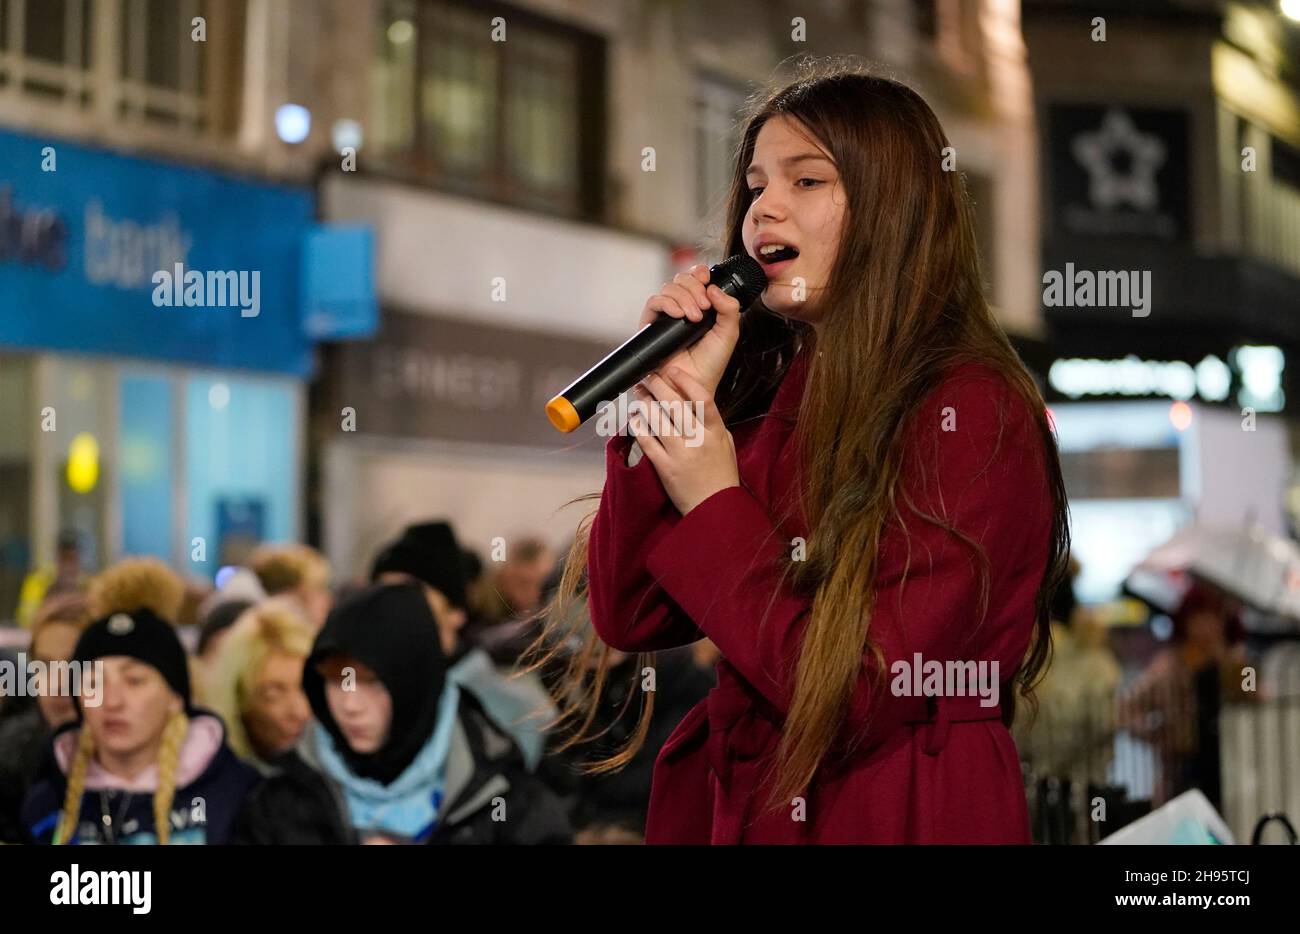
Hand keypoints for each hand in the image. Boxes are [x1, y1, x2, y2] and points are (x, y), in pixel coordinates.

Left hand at [629, 364, 738, 514]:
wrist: (714, 508)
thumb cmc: (722, 476)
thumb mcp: (726, 445)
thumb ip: (715, 424)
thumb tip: (700, 404)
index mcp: (715, 432)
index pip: (702, 399)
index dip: (685, 381)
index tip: (673, 370)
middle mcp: (698, 440)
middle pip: (675, 405)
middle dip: (658, 386)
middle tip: (648, 377)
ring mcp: (680, 454)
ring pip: (658, 420)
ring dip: (645, 403)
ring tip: (639, 394)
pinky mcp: (665, 467)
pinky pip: (647, 442)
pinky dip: (639, 428)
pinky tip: (634, 418)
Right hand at [638, 264, 742, 396]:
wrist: (694, 384)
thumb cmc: (710, 363)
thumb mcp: (728, 333)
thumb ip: (729, 308)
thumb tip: (714, 287)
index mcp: (699, 305)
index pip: (695, 278)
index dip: (698, 272)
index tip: (707, 277)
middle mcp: (680, 307)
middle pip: (680, 279)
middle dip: (694, 287)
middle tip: (704, 306)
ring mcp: (665, 315)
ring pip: (668, 288)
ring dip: (683, 297)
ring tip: (694, 317)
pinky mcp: (650, 325)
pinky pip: (654, 302)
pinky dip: (667, 304)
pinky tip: (679, 315)